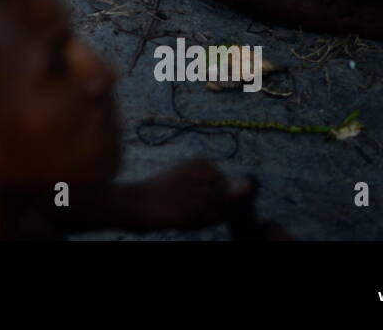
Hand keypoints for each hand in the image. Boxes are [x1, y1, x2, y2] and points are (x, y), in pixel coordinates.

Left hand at [125, 159, 255, 230]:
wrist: (133, 209)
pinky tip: (179, 218)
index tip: (205, 211)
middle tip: (192, 215)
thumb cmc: (167, 204)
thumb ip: (227, 194)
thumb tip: (249, 182)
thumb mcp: (200, 202)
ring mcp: (188, 181)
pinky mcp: (180, 193)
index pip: (232, 192)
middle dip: (211, 213)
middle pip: (220, 200)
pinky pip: (196, 210)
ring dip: (201, 217)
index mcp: (204, 165)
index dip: (222, 208)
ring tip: (183, 216)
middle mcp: (197, 169)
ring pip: (208, 207)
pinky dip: (192, 218)